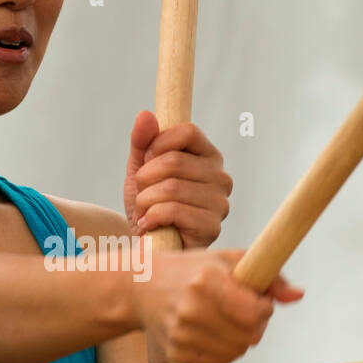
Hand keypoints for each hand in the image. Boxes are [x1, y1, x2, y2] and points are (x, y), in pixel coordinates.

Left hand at [123, 110, 232, 249]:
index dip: (158, 144)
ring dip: (145, 200)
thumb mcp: (141, 170)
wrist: (148, 246)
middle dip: (145, 178)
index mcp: (209, 157)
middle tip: (141, 193)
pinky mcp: (212, 228)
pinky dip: (151, 217)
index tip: (146, 161)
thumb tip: (145, 115)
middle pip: (175, 161)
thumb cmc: (149, 206)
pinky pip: (173, 210)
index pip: (187, 132)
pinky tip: (149, 225)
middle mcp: (221, 178)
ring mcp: (220, 204)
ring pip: (171, 187)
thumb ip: (142, 142)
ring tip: (144, 211)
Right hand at [133, 248, 296, 362]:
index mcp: (206, 281)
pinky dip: (223, 349)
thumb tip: (299, 295)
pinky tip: (212, 331)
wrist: (141, 288)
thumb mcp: (227, 261)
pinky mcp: (176, 354)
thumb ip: (268, 277)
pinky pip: (219, 361)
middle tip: (242, 310)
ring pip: (237, 352)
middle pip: (250, 336)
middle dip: (256, 324)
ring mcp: (182, 335)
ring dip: (241, 338)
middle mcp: (191, 310)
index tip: (257, 299)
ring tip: (226, 319)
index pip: (254, 312)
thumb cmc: (191, 270)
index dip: (263, 308)